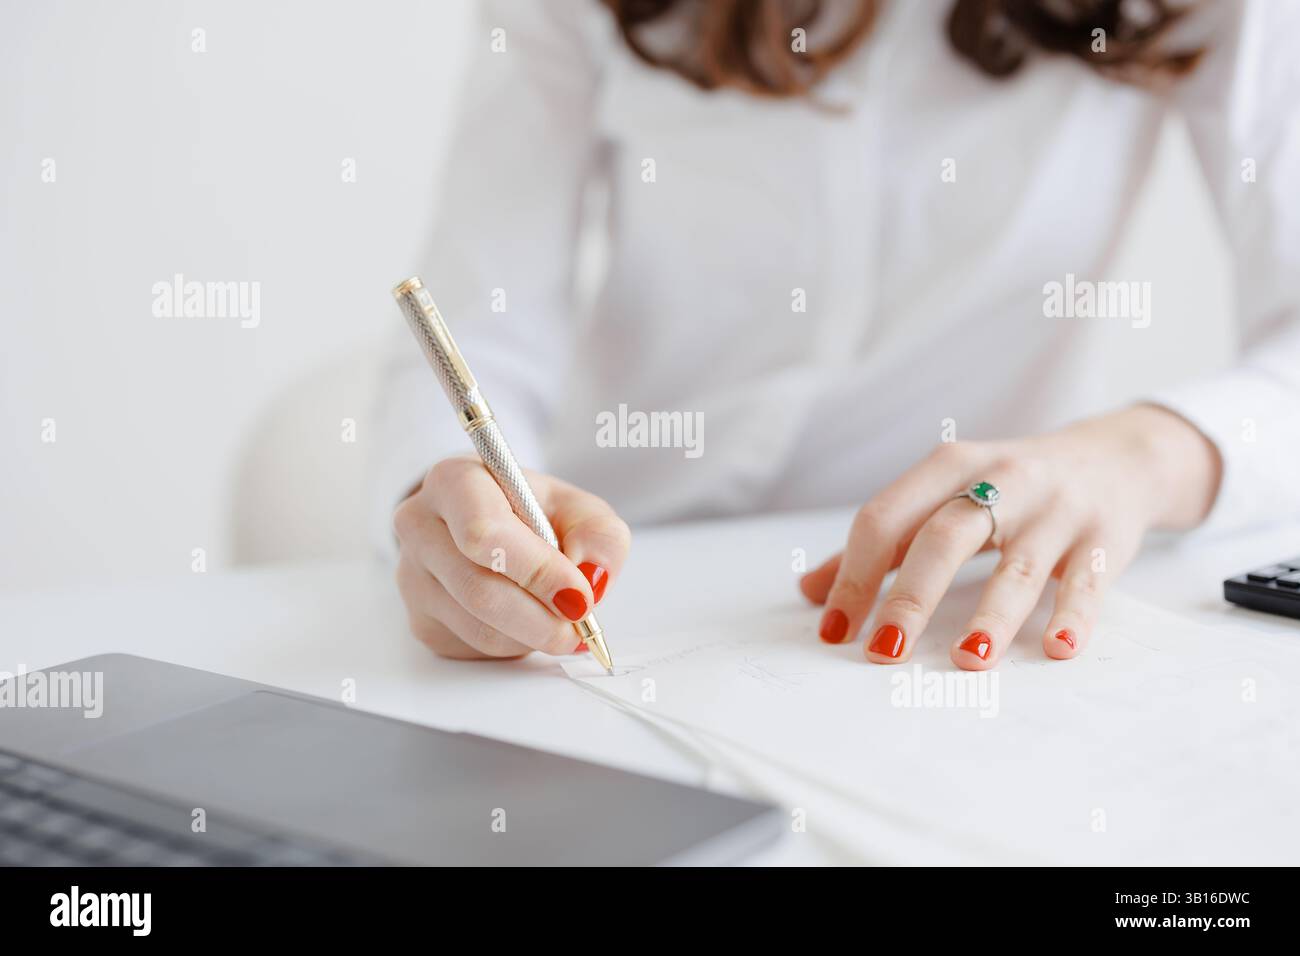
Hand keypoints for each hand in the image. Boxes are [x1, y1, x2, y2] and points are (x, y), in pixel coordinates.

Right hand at [394, 456, 630, 659]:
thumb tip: (590, 578)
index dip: (537, 571)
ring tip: (558, 618)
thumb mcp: (579, 509)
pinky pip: (474, 648)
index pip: (485, 534)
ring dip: (532, 635)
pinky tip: (528, 621)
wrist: (493, 527)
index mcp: (454, 482)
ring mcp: (413, 577)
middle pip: (479, 590)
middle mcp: (419, 526)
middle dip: (541, 618)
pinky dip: (515, 645)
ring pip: (479, 628)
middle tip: (580, 624)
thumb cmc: (534, 513)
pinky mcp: (421, 620)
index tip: (580, 596)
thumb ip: (599, 536)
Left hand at [799, 405, 1220, 668]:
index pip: (887, 518)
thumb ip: (882, 543)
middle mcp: (1002, 479)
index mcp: (950, 465)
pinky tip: (1056, 648)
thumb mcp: (943, 497)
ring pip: (1016, 565)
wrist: (1114, 460)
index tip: (835, 632)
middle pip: (944, 537)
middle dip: (910, 597)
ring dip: (991, 616)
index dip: (854, 575)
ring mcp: (1056, 509)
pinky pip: (1087, 581)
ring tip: (967, 660)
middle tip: (884, 653)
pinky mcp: (1105, 539)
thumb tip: (810, 593)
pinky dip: (1072, 615)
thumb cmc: (1009, 487)